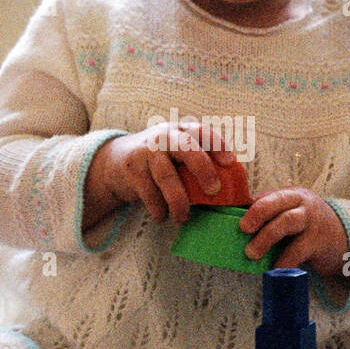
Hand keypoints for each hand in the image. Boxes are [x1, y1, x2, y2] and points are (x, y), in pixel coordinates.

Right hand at [89, 119, 235, 225]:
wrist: (116, 161)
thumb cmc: (160, 161)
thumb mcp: (177, 154)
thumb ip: (198, 163)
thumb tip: (233, 191)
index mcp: (181, 131)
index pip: (202, 132)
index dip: (217, 145)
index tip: (230, 163)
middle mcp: (164, 136)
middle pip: (186, 148)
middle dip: (203, 169)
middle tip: (214, 191)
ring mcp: (147, 150)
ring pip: (167, 176)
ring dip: (178, 201)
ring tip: (183, 218)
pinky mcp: (132, 168)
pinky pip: (149, 192)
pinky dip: (158, 209)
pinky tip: (162, 217)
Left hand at [239, 187, 349, 277]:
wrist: (345, 241)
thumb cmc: (308, 228)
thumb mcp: (292, 214)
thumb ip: (270, 214)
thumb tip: (235, 221)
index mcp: (292, 195)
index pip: (268, 195)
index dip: (251, 205)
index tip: (235, 219)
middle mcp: (303, 203)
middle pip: (278, 202)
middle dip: (258, 213)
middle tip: (243, 229)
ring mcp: (313, 221)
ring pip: (287, 222)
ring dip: (266, 238)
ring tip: (252, 254)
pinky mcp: (319, 242)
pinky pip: (298, 251)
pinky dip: (284, 261)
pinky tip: (274, 269)